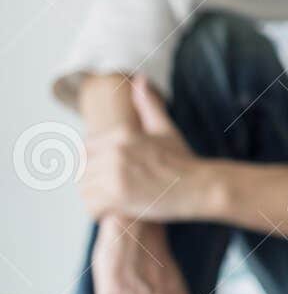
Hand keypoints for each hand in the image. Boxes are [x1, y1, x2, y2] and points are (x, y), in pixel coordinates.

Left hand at [80, 76, 203, 220]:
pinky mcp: (117, 196)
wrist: (201, 186)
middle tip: (115, 191)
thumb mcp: (165, 128)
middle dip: (94, 182)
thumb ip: (148, 105)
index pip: (85, 150)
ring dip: (96, 199)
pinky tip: (120, 211)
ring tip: (119, 201)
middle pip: (81, 171)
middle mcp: (114, 151)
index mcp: (121, 134)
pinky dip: (101, 213)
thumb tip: (140, 79)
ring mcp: (114, 173)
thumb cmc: (184, 160)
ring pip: (84, 191)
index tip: (114, 174)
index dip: (96, 164)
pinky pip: (91, 208)